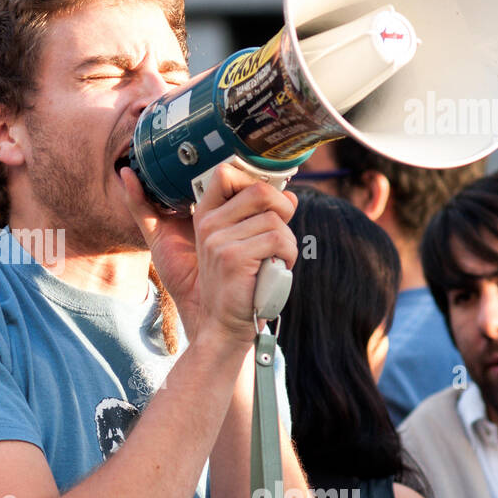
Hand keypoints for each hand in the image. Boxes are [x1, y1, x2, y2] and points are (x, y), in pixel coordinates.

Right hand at [121, 162, 295, 345]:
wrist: (224, 324)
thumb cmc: (240, 284)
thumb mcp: (241, 245)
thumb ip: (259, 217)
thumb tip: (290, 196)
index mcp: (207, 216)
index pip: (226, 173)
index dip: (255, 180)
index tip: (267, 202)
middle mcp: (209, 224)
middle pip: (260, 191)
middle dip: (282, 209)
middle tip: (279, 235)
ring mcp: (218, 240)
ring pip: (275, 219)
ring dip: (287, 242)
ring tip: (274, 260)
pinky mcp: (233, 257)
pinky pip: (278, 240)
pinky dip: (287, 255)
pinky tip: (276, 269)